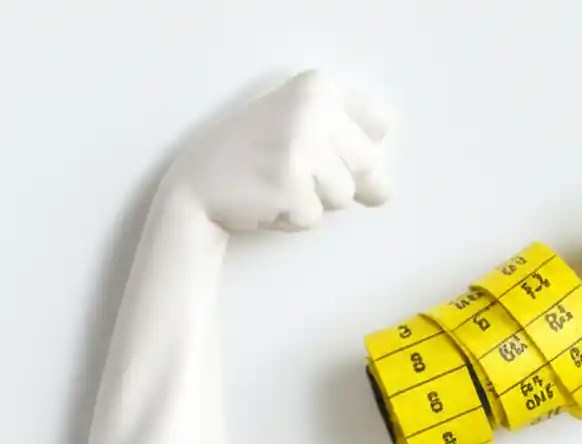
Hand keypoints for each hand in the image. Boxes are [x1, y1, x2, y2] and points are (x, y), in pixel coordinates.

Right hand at [163, 69, 393, 232]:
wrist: (196, 184)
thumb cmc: (256, 157)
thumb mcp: (305, 130)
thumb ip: (351, 149)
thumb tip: (384, 191)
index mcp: (319, 86)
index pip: (380, 125)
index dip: (351, 147)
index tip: (319, 145)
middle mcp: (313, 108)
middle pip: (369, 165)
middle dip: (337, 179)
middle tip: (293, 169)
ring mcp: (301, 145)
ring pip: (344, 196)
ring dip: (314, 201)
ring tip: (278, 183)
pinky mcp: (290, 185)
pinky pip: (314, 217)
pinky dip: (293, 218)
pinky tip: (266, 199)